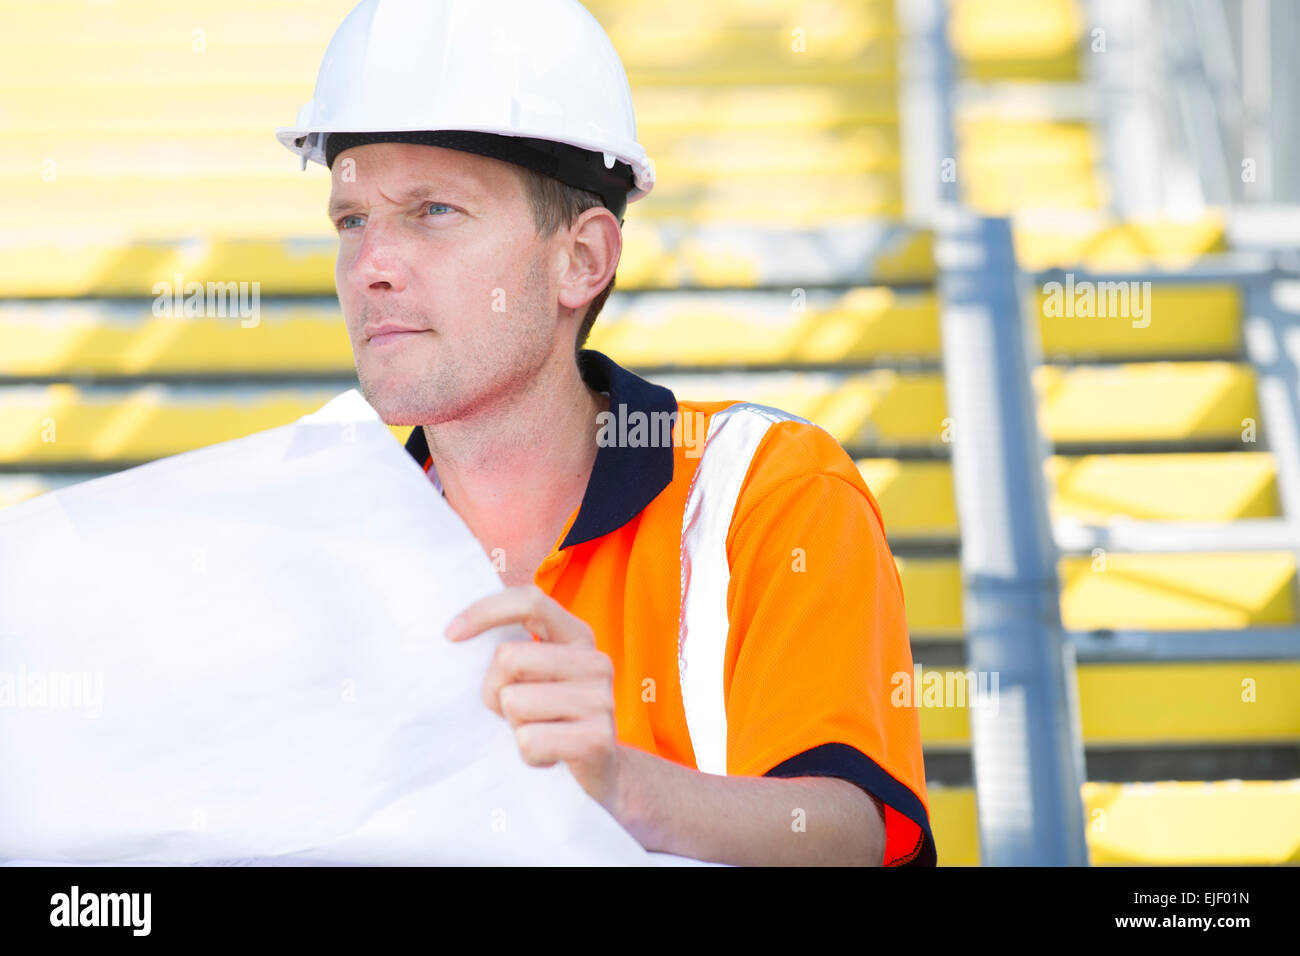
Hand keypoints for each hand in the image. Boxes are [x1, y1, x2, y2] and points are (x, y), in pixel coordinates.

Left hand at [445, 585, 622, 813]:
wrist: (600, 776)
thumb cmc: (551, 720)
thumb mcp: (538, 678)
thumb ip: (515, 653)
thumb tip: (452, 635)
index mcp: (577, 637)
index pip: (530, 601)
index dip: (485, 611)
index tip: (450, 635)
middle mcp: (595, 661)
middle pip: (508, 658)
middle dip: (494, 692)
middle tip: (515, 714)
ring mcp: (600, 700)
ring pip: (514, 703)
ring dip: (514, 728)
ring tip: (539, 735)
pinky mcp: (596, 739)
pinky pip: (529, 741)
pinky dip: (528, 756)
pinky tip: (549, 757)